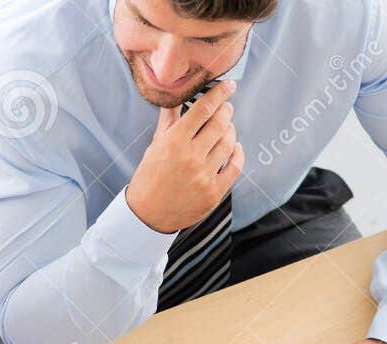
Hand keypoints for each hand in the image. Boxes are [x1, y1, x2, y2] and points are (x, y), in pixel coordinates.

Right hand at [125, 81, 243, 233]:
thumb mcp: (155, 145)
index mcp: (174, 142)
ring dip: (231, 131)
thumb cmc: (150, 176)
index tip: (229, 86)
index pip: (203, 109)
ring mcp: (204, 177)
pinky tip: (235, 147)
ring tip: (227, 128)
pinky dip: (238, 153)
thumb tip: (177, 93)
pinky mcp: (214, 193)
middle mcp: (191, 158)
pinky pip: (235, 167)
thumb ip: (169, 119)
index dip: (219, 93)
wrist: (148, 214)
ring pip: (228, 143)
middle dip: (226, 110)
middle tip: (226, 107)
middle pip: (220, 123)